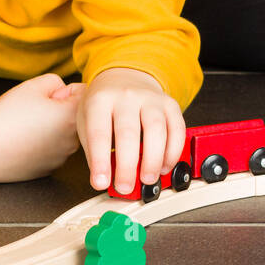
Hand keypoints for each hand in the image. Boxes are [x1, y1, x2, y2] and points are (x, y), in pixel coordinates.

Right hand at [0, 74, 84, 183]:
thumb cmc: (6, 118)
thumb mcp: (32, 86)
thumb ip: (57, 82)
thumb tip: (64, 92)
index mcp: (73, 116)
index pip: (85, 94)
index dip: (65, 90)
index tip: (48, 96)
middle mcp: (74, 140)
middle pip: (76, 115)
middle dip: (61, 109)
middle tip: (36, 110)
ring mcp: (63, 156)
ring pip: (65, 132)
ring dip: (54, 126)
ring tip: (28, 125)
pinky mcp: (51, 168)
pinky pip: (54, 148)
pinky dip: (45, 143)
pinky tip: (26, 140)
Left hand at [77, 67, 184, 195]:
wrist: (124, 77)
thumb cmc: (104, 106)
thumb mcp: (87, 122)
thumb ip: (95, 151)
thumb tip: (104, 180)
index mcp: (100, 100)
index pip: (99, 133)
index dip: (100, 161)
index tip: (101, 182)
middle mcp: (126, 96)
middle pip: (129, 133)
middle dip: (128, 165)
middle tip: (125, 186)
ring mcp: (150, 98)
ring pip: (156, 129)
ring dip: (153, 160)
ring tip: (147, 179)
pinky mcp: (170, 104)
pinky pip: (177, 128)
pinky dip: (173, 152)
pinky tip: (164, 166)